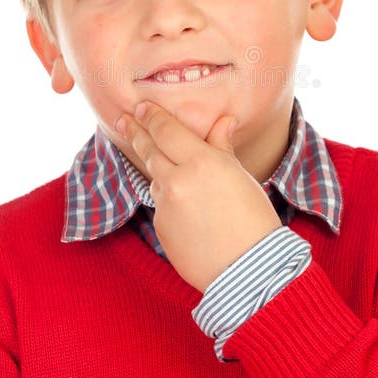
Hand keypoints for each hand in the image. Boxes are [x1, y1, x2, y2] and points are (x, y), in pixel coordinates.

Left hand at [114, 101, 281, 292]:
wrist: (249, 270)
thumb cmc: (254, 220)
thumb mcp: (240, 177)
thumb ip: (222, 147)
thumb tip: (224, 121)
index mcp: (201, 162)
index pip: (166, 130)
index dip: (151, 116)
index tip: (140, 106)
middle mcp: (177, 180)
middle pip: (149, 149)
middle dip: (135, 132)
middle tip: (124, 119)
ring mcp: (165, 206)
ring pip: (156, 178)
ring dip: (158, 169)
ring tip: (168, 167)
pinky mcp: (160, 228)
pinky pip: (161, 205)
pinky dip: (169, 200)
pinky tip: (188, 209)